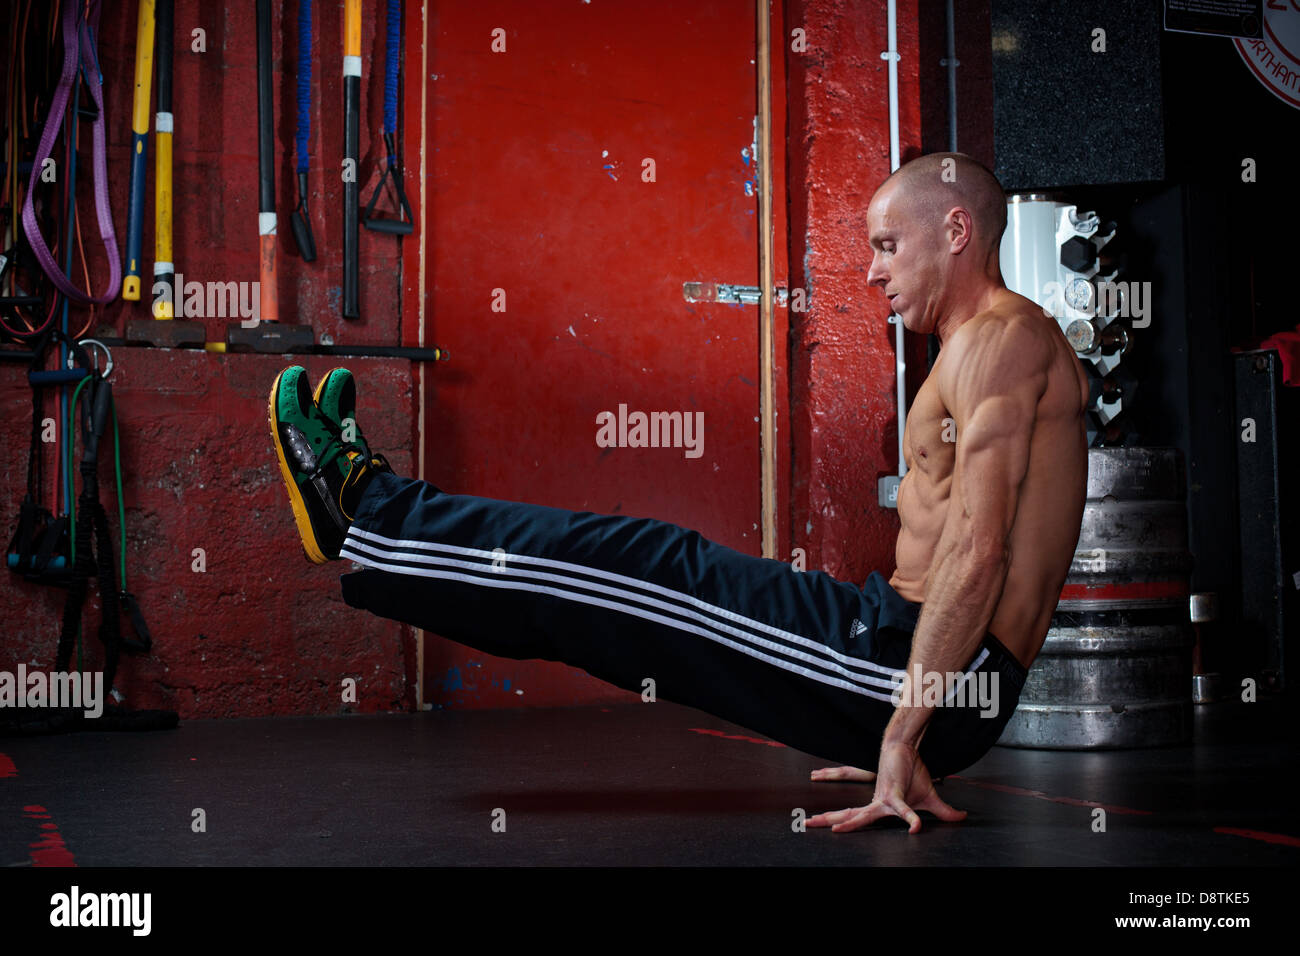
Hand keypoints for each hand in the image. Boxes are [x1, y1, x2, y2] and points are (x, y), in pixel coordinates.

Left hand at [806, 741, 965, 833]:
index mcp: (878, 804)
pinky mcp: (895, 792)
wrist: (910, 748)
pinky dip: (910, 818)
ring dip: (848, 821)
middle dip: (827, 819)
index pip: (854, 814)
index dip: (840, 819)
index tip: (822, 823)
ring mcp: (883, 798)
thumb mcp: (930, 799)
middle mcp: (875, 801)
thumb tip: (963, 818)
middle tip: (806, 823)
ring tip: (836, 829)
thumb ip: (942, 812)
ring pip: (862, 814)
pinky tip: (914, 827)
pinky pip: (902, 810)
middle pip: (848, 813)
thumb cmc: (914, 773)